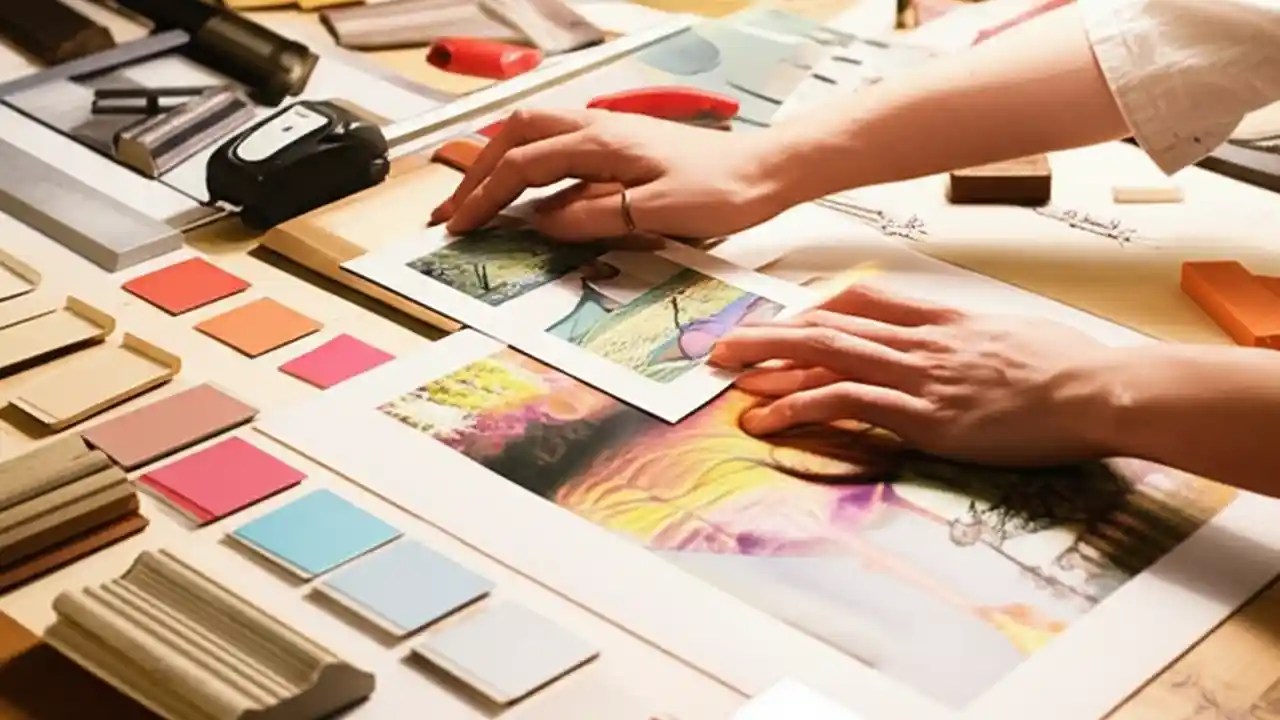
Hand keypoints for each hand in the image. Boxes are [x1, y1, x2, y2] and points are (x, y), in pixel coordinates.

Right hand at [430, 108, 797, 240]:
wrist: (765, 172)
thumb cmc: (722, 190)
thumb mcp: (657, 212)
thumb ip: (596, 215)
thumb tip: (543, 222)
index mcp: (600, 142)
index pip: (521, 166)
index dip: (484, 197)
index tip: (459, 226)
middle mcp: (598, 129)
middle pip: (515, 135)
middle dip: (477, 172)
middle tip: (454, 210)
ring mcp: (609, 134)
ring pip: (535, 135)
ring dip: (500, 165)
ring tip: (478, 199)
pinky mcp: (621, 146)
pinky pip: (560, 149)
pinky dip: (531, 169)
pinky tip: (532, 197)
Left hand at [708, 284, 1122, 465]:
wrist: (1098, 389)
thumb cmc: (1068, 367)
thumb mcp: (1012, 333)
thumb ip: (971, 335)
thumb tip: (957, 340)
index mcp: (944, 318)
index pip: (864, 302)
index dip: (816, 311)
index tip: (786, 321)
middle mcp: (921, 341)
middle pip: (829, 326)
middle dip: (771, 334)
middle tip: (724, 342)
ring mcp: (919, 376)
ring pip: (828, 357)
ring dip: (771, 365)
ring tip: (727, 373)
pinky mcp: (923, 416)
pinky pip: (848, 403)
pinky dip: (802, 407)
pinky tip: (769, 415)